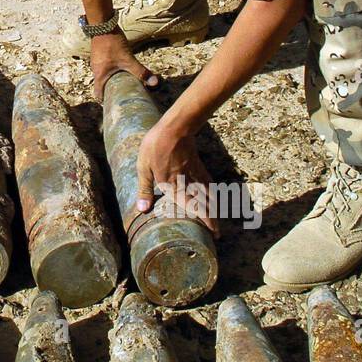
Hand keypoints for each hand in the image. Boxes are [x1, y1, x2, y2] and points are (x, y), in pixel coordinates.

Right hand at [91, 31, 159, 101]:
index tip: (114, 103)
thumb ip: (141, 72)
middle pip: (101, 85)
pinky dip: (111, 70)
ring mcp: (96, 62)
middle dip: (111, 90)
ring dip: (112, 79)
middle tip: (123, 93)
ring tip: (124, 81)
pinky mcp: (99, 55)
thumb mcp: (128, 59)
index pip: (98, 94)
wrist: (102, 25)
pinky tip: (120, 67)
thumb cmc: (112, 44)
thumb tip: (154, 82)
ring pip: (103, 75)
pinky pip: (105, 67)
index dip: (105, 100)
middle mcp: (95, 70)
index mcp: (100, 75)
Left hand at [134, 117, 218, 235]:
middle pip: (203, 204)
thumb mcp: (143, 167)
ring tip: (218, 221)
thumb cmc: (155, 146)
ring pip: (207, 195)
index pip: (190, 207)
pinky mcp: (198, 165)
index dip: (202, 220)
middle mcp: (186, 182)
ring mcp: (194, 174)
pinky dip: (213, 192)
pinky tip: (214, 196)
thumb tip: (143, 210)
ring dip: (214, 209)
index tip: (211, 231)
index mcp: (172, 186)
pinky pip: (208, 182)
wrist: (175, 127)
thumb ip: (144, 189)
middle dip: (211, 220)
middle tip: (218, 233)